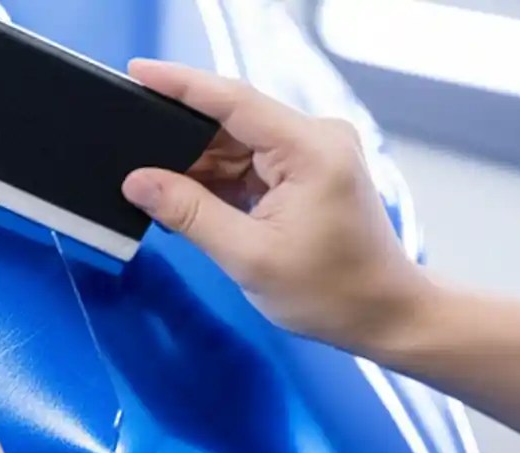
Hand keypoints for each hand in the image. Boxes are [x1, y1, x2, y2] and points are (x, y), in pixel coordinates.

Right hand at [122, 60, 434, 355]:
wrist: (383, 313)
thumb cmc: (332, 292)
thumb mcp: (249, 257)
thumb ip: (189, 214)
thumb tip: (138, 182)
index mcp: (311, 150)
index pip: (234, 101)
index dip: (180, 84)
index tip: (137, 73)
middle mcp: (315, 138)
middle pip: (229, 121)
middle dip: (180, 140)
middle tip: (136, 163)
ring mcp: (311, 152)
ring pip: (233, 144)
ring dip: (197, 168)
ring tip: (165, 199)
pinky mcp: (304, 169)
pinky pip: (247, 162)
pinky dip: (217, 182)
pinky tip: (191, 204)